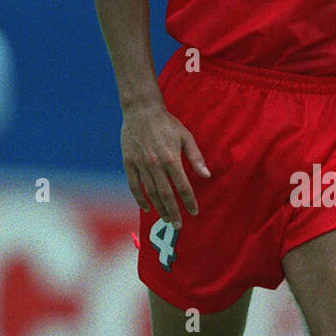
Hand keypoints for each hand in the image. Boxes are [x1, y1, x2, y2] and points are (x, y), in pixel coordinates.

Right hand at [121, 99, 209, 226]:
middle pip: (166, 194)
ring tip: (166, 218)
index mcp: (171, 158)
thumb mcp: (186, 136)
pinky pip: (134, 185)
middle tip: (179, 225)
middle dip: (173, 212)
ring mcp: (140, 164)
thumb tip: (207, 176)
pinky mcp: (128, 162)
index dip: (189, 201)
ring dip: (159, 208)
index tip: (194, 212)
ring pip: (150, 193)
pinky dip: (140, 198)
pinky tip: (147, 208)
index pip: (183, 186)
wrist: (141, 110)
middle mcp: (155, 164)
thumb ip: (196, 157)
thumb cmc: (167, 123)